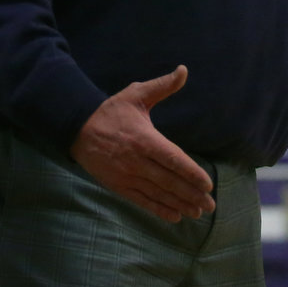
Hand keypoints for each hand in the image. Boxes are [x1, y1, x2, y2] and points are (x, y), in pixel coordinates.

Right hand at [69, 65, 214, 222]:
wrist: (77, 128)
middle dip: (191, 194)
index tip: (208, 185)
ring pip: (157, 194)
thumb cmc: (111, 111)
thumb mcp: (136, 94)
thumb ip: (162, 86)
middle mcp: (136, 160)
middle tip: (210, 205)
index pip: (173, 159)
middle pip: (169, 181)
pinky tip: (174, 216)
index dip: (191, 174)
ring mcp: (126, 175)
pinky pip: (142, 201)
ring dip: (179, 204)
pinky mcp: (118, 185)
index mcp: (144, 138)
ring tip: (197, 212)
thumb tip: (183, 70)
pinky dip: (158, 210)